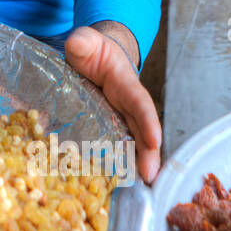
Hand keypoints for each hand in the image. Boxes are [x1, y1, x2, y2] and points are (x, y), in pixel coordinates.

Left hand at [63, 25, 161, 183]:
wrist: (90, 55)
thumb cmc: (92, 50)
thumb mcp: (86, 42)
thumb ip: (83, 42)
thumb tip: (76, 44)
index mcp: (125, 84)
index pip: (139, 103)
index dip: (148, 122)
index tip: (155, 140)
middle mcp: (126, 104)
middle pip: (141, 130)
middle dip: (149, 154)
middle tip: (151, 177)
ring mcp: (117, 117)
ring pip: (130, 142)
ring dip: (135, 164)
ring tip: (139, 188)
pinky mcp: (105, 127)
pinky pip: (111, 146)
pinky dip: (115, 164)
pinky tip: (111, 184)